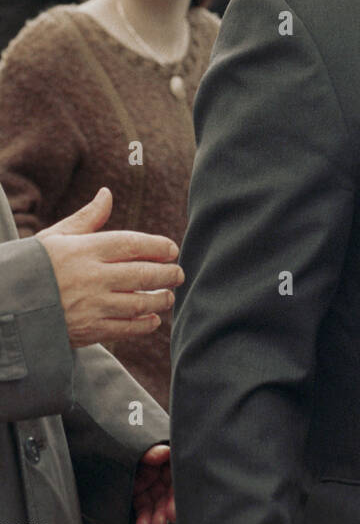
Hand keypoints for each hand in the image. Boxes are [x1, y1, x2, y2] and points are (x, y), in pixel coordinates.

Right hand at [36, 188, 182, 347]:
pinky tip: (152, 320)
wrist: (7, 304)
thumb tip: (107, 194)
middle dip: (166, 274)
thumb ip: (88, 218)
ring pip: (137, 303)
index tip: (172, 249)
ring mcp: (91, 305)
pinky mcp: (87, 330)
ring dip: (159, 300)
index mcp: (85, 250)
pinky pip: (124, 328)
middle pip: (141, 274)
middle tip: (178, 274)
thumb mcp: (56, 236)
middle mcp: (92, 277)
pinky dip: (143, 325)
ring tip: (168, 296)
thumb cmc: (34, 266)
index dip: (157, 246)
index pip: (132, 244)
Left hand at [132, 444, 174, 523]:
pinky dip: (144, 519)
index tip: (173, 510)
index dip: (177, 493)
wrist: (99, 449)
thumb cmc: (124, 442)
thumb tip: (166, 451)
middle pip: (169, 493)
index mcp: (166, 457)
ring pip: (158, 503)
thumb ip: (151, 450)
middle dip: (165, 510)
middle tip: (160, 523)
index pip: (177, 475)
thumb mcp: (137, 444)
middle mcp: (161, 471)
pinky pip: (144, 509)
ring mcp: (150, 484)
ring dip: (155, 517)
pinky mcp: (139, 495)